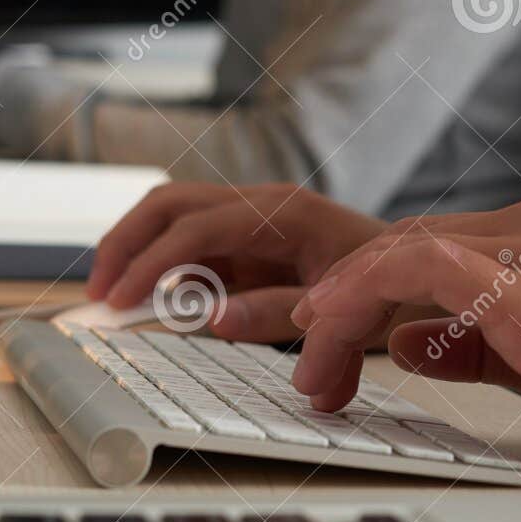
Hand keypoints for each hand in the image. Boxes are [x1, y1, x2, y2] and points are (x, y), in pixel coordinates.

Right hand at [86, 182, 386, 340]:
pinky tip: (149, 303)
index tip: (119, 300)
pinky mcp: (248, 239)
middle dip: (125, 243)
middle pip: (170, 203)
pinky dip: (162, 267)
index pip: (196, 226)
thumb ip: (274, 313)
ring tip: (113, 300)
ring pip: (172, 216)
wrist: (421, 268)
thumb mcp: (340, 309)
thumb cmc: (390, 285)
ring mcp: (252, 218)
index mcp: (284, 213)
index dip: (151, 261)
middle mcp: (261, 205)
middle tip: (99, 295)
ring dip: (136, 251)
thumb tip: (209, 318)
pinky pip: (192, 244)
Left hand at [290, 194, 520, 500]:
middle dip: (338, 305)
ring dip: (335, 309)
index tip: (327, 344)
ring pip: (397, 250)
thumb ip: (479, 347)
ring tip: (309, 375)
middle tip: (306, 369)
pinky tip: (325, 334)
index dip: (366, 298)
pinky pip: (412, 265)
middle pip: (403, 247)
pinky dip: (356, 295)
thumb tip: (413, 342)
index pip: (430, 254)